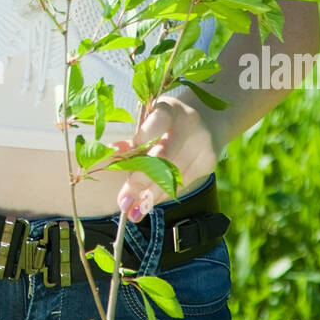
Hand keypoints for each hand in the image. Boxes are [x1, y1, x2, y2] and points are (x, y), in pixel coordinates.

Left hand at [108, 97, 220, 220]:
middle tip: (124, 201)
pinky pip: (182, 184)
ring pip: (173, 176)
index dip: (136, 144)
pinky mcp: (208, 162)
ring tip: (133, 212)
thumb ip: (135, 139)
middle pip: (164, 156)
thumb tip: (111, 155)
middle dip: (141, 181)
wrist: (207, 121)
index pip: (154, 125)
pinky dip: (163, 196)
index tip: (116, 163)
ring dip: (151, 197)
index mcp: (171, 107)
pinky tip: (150, 204)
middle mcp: (190, 123)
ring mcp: (202, 144)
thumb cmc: (168, 122)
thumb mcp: (152, 121)